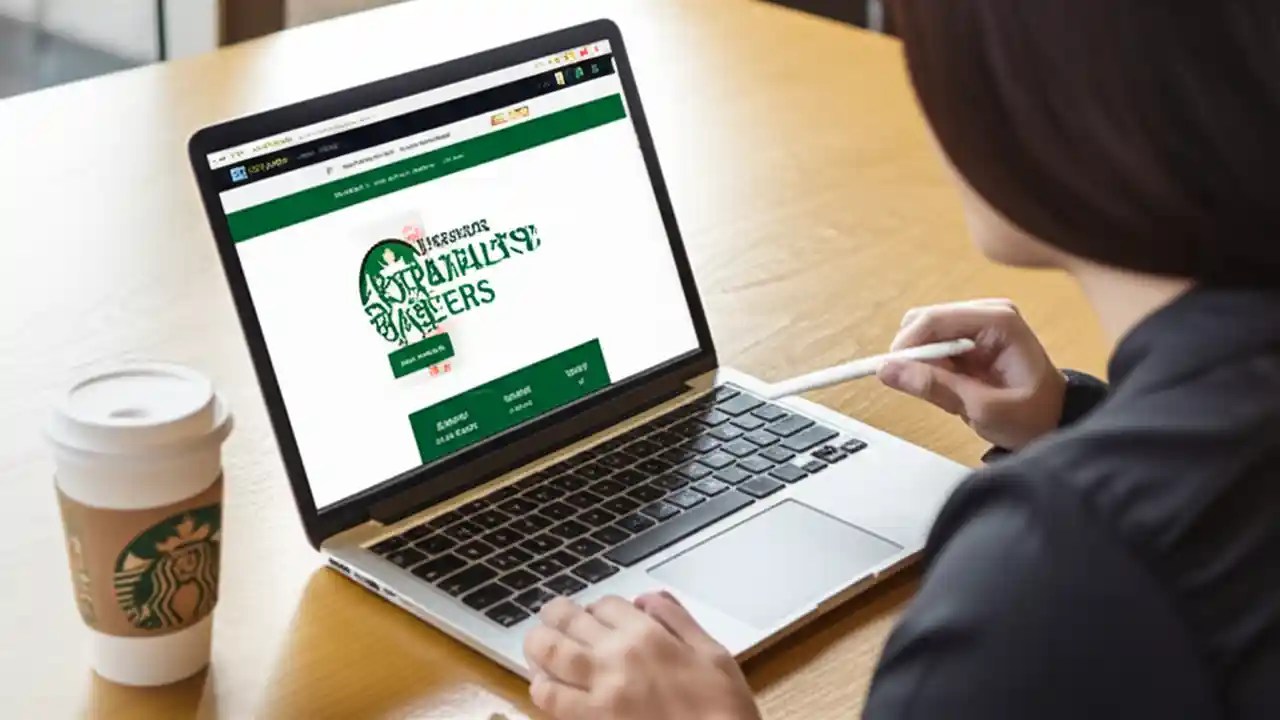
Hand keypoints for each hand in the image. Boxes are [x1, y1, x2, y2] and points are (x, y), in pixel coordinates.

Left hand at [523, 592, 760, 719]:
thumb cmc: (722, 709)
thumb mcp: (713, 654)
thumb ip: (679, 620)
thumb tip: (648, 599)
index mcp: (648, 634)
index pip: (605, 605)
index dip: (597, 608)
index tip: (597, 617)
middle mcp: (616, 655)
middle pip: (567, 620)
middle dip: (556, 615)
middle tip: (552, 618)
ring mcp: (599, 689)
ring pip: (550, 653)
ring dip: (539, 643)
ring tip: (538, 643)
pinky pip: (550, 698)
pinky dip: (542, 686)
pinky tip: (544, 684)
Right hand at [877, 299, 1065, 450]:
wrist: (1054, 424)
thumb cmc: (1030, 417)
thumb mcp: (982, 408)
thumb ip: (935, 387)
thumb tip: (887, 370)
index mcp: (998, 321)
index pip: (934, 319)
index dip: (906, 345)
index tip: (889, 373)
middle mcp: (987, 312)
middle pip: (925, 320)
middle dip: (914, 354)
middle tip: (922, 387)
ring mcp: (978, 323)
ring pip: (924, 333)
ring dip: (923, 363)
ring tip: (946, 391)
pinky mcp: (970, 336)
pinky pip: (933, 345)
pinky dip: (932, 367)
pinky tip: (951, 385)